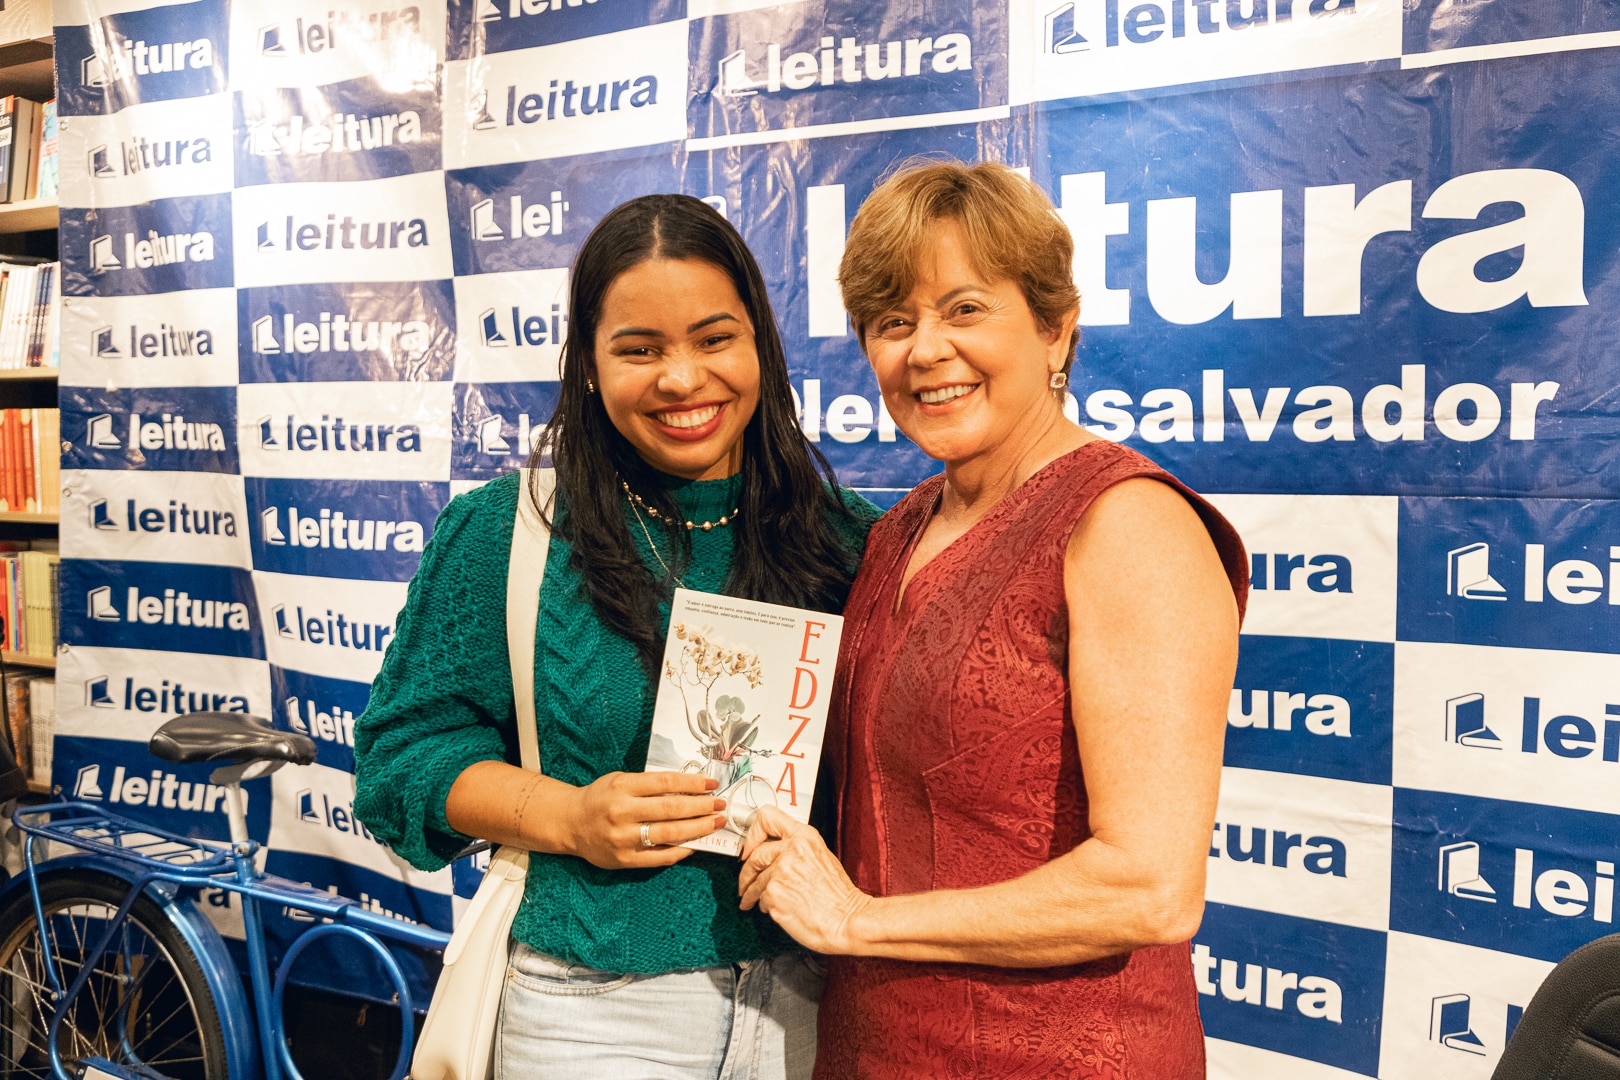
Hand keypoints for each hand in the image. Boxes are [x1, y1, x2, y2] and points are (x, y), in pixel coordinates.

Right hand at [559, 771, 726, 868]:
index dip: (692, 784)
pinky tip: (696, 844)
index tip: (711, 784)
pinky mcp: (624, 859)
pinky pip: (660, 857)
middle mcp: (622, 812)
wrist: (570, 823)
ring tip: (715, 822)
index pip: (665, 783)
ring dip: (697, 828)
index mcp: (622, 787)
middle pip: (671, 809)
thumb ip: (649, 784)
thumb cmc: (600, 798)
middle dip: (701, 807)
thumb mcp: (620, 780)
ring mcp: (623, 838)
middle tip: (720, 805)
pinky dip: (681, 850)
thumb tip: (689, 788)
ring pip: (669, 833)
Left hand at [737, 806, 873, 954]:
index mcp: (805, 837)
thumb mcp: (822, 857)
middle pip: (755, 855)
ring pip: (755, 880)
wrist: (847, 919)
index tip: (750, 847)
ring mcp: (780, 871)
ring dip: (751, 893)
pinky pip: (760, 898)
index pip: (767, 818)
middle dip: (746, 873)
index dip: (753, 834)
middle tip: (745, 883)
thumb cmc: (838, 895)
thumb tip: (773, 854)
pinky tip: (772, 910)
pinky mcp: (774, 893)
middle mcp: (791, 850)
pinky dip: (763, 905)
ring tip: (752, 902)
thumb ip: (797, 850)